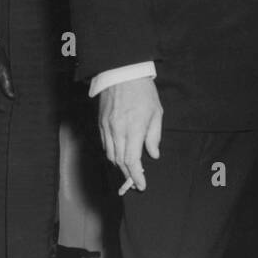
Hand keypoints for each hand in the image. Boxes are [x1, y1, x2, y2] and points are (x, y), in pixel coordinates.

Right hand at [98, 76, 161, 191]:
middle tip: (135, 182)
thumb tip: (153, 154)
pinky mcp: (100, 123)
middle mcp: (117, 130)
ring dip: (119, 166)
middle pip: (120, 161)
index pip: (132, 160)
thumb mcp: (156, 113)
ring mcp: (106, 127)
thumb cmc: (143, 92)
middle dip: (128, 174)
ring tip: (128, 171)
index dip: (136, 176)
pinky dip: (112, 153)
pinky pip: (105, 145)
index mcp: (134, 128)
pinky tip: (119, 155)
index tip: (141, 185)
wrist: (122, 73)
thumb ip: (154, 136)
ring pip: (110, 155)